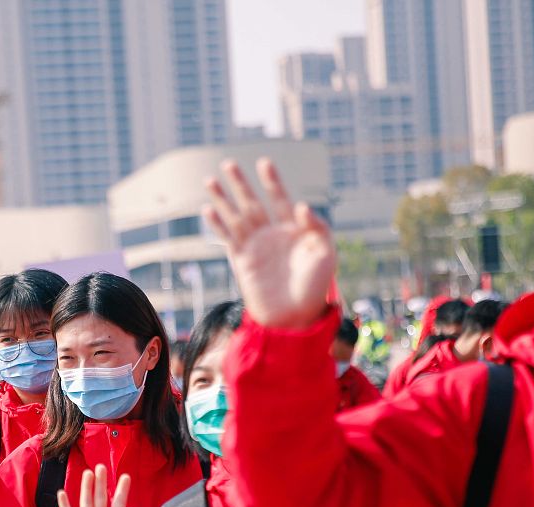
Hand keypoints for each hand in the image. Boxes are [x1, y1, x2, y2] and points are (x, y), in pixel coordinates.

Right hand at [57, 464, 139, 506]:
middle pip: (100, 498)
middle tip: (101, 467)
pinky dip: (64, 505)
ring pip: (86, 503)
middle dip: (101, 483)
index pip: (119, 503)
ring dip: (86, 488)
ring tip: (88, 473)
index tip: (126, 476)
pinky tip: (61, 493)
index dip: (122, 490)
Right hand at [203, 158, 335, 328]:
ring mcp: (255, 246)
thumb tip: (301, 205)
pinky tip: (207, 209)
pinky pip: (227, 238)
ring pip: (235, 216)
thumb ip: (317, 227)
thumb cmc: (315, 286)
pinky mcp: (241, 261)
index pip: (280, 199)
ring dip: (222, 199)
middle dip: (240, 183)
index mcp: (293, 229)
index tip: (264, 163)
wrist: (294, 316)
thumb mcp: (325, 253)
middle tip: (228, 163)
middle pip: (253, 202)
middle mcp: (272, 234)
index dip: (272, 181)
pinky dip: (217, 224)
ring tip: (209, 179)